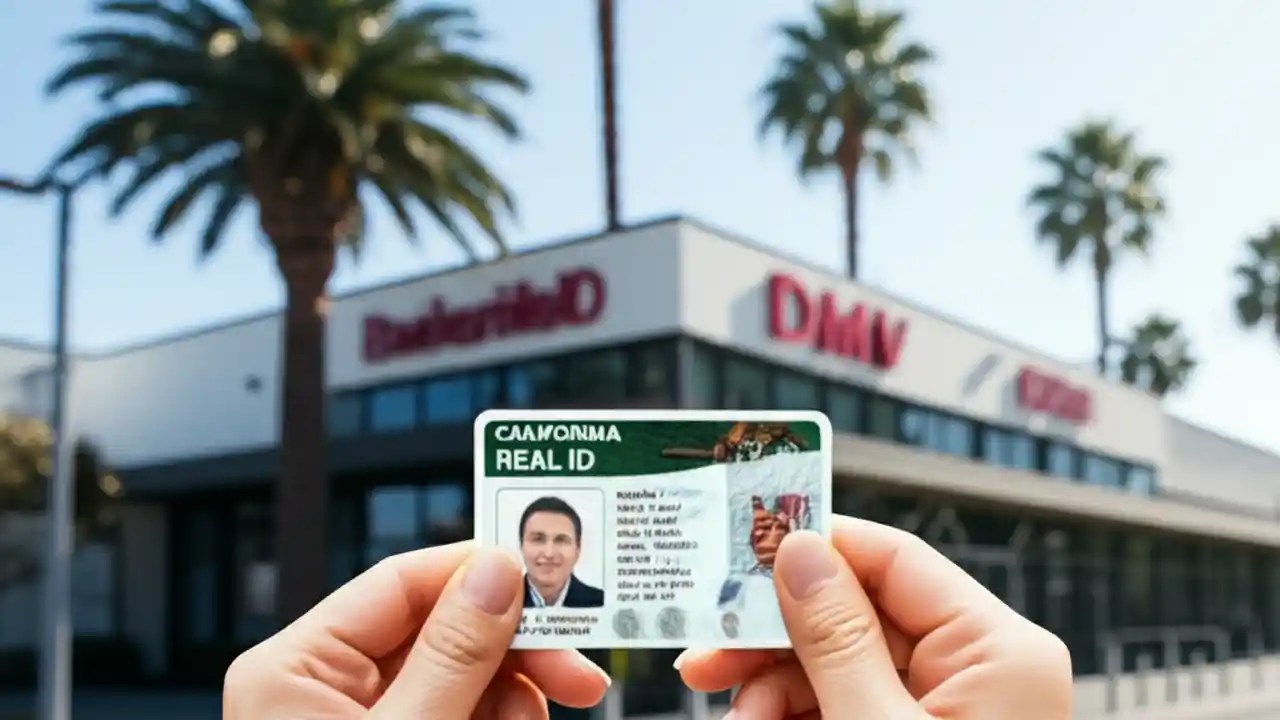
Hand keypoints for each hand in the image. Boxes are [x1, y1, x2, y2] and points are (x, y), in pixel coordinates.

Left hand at [223, 542, 609, 718]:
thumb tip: (496, 569)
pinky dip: (502, 718)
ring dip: (515, 695)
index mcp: (294, 668)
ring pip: (462, 674)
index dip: (480, 573)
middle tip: (579, 669)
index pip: (401, 582)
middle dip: (514, 649)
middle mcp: (323, 686)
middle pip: (440, 629)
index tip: (548, 579)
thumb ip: (453, 656)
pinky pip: (462, 711)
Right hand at [677, 516, 1072, 718]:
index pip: (892, 558)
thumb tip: (799, 554)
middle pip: (855, 613)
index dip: (813, 548)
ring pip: (838, 664)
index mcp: (998, 651)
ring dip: (774, 691)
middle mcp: (980, 670)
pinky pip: (842, 707)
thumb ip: (836, 641)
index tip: (738, 552)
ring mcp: (949, 710)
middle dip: (776, 640)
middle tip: (706, 653)